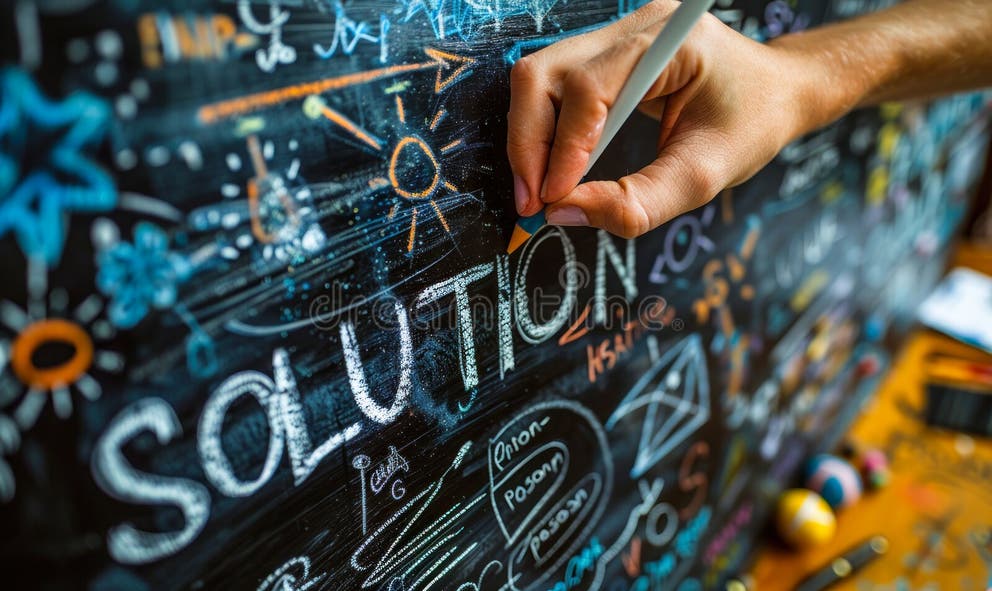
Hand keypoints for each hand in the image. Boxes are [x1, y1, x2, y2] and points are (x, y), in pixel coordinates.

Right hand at [507, 0, 822, 237]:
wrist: (778, 92)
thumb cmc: (753, 124)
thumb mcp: (704, 175)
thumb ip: (638, 201)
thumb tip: (564, 213)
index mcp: (669, 42)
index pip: (588, 87)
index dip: (562, 147)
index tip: (554, 199)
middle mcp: (635, 26)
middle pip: (545, 73)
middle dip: (529, 142)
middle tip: (533, 201)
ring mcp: (616, 34)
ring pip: (539, 78)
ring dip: (530, 139)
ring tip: (541, 190)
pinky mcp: (605, 52)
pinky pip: (554, 86)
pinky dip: (545, 132)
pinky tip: (555, 169)